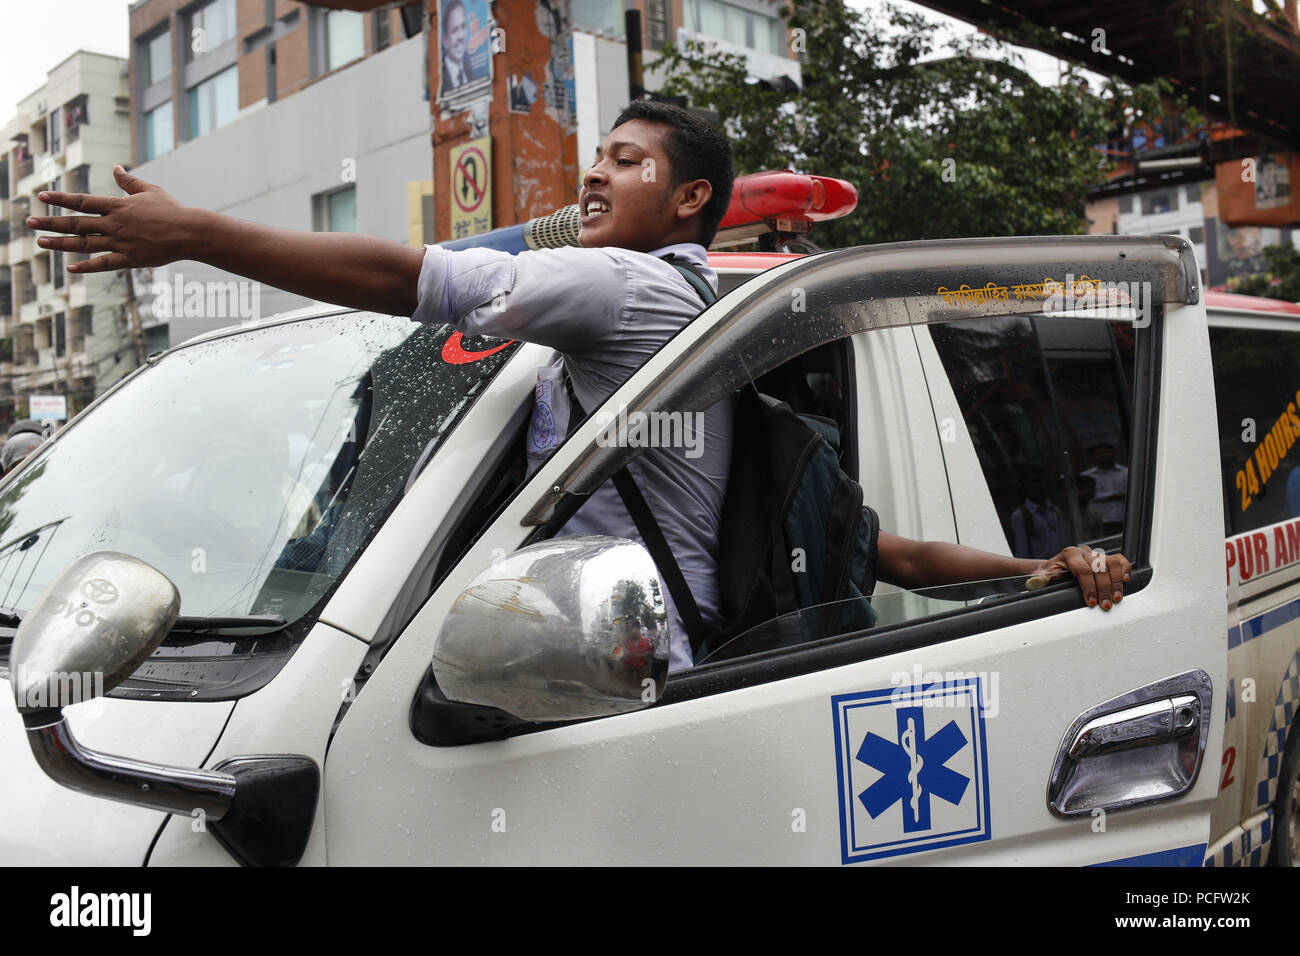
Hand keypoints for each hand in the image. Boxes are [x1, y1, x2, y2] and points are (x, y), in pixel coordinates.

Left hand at [27, 165, 194, 272]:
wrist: (190, 232)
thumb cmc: (173, 210)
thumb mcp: (150, 191)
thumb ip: (129, 182)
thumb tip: (115, 168)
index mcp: (118, 206)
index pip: (82, 202)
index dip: (61, 199)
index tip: (42, 197)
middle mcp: (115, 224)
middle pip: (76, 223)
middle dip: (51, 222)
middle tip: (29, 221)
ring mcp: (122, 243)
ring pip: (85, 243)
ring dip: (60, 243)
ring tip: (40, 242)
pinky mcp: (131, 259)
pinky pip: (105, 264)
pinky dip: (87, 266)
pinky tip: (70, 267)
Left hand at [1025, 545, 1131, 609]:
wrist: (1053, 568)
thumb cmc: (1049, 574)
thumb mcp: (1041, 577)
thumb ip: (1039, 580)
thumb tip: (1034, 583)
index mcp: (1069, 555)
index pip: (1083, 570)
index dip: (1089, 587)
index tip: (1091, 601)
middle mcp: (1084, 552)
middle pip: (1099, 569)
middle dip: (1104, 589)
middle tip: (1106, 605)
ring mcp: (1096, 554)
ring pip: (1112, 563)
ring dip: (1116, 582)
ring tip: (1116, 598)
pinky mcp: (1105, 558)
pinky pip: (1119, 560)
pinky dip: (1125, 569)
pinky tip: (1126, 581)